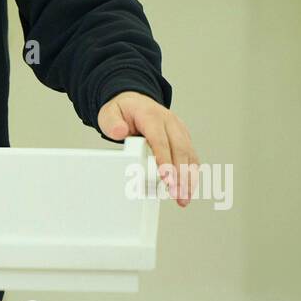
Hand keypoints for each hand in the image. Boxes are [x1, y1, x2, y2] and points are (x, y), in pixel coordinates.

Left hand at [97, 91, 199, 207]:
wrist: (134, 101)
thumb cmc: (123, 111)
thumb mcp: (109, 113)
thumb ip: (112, 123)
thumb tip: (119, 131)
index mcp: (151, 116)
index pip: (160, 140)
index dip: (165, 159)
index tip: (167, 178)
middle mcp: (169, 121)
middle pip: (179, 149)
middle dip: (180, 174)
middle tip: (177, 195)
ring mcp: (178, 129)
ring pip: (189, 154)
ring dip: (188, 178)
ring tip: (183, 198)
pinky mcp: (183, 137)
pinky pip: (191, 155)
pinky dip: (191, 173)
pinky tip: (187, 189)